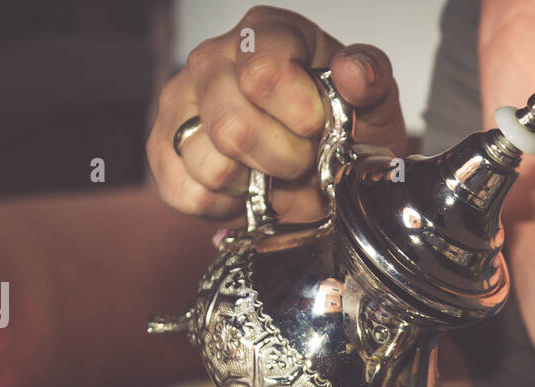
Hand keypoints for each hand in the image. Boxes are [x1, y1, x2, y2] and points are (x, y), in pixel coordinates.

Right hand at [148, 5, 406, 223]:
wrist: (319, 169)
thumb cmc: (342, 129)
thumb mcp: (372, 104)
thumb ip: (370, 80)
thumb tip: (352, 72)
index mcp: (265, 33)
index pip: (262, 73)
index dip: (299, 116)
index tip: (319, 128)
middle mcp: (212, 59)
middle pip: (233, 127)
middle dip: (282, 159)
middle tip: (302, 159)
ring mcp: (179, 102)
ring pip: (209, 164)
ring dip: (253, 184)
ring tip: (272, 172)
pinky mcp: (162, 148)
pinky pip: (186, 193)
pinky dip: (224, 204)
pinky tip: (245, 188)